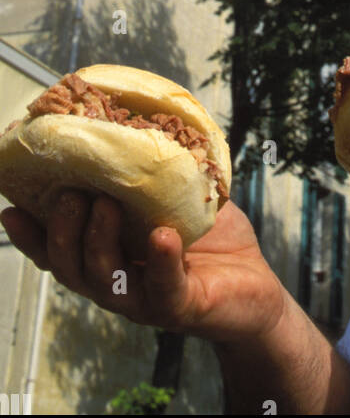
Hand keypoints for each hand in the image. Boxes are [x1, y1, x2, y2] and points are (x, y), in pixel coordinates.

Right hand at [0, 193, 285, 344]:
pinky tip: (161, 238)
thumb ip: (159, 169)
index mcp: (110, 255)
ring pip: (103, 279)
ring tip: (106, 205)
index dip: (32, 233)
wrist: (258, 287)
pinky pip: (162, 288)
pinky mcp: (180, 307)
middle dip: (62, 230)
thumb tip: (145, 111)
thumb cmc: (214, 240)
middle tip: (71, 194)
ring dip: (99, 241)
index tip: (9, 206)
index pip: (59, 249)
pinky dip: (160, 262)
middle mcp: (117, 282)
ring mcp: (145, 298)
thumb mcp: (182, 197)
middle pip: (70, 265)